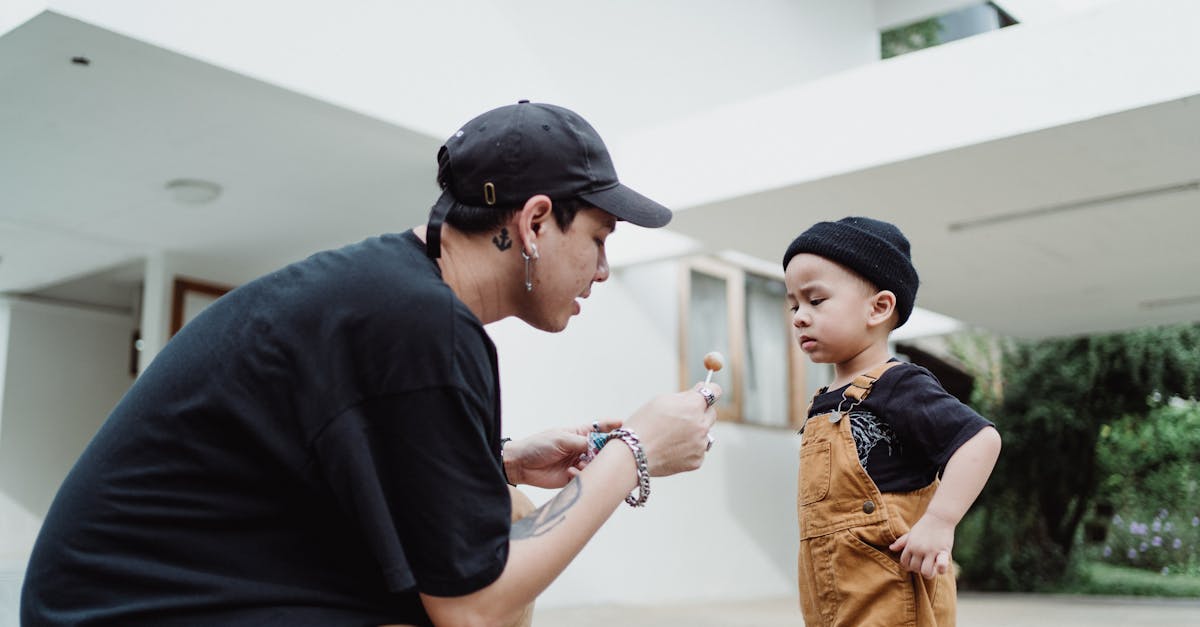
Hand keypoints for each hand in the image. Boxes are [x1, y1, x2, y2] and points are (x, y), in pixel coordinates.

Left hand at [503, 420, 622, 488]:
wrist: (521, 465)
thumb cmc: (538, 446)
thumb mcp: (561, 438)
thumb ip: (581, 442)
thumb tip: (597, 446)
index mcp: (579, 434)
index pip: (601, 428)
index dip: (614, 427)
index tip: (625, 426)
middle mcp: (582, 448)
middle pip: (603, 449)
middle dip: (607, 452)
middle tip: (609, 455)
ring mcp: (579, 463)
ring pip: (596, 466)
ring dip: (590, 466)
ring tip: (579, 465)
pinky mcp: (573, 478)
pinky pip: (585, 478)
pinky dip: (580, 476)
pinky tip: (570, 472)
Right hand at [622, 382, 720, 476]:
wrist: (633, 454)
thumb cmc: (643, 425)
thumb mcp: (661, 401)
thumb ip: (685, 396)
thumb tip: (700, 392)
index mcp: (693, 406)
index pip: (714, 391)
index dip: (709, 391)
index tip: (705, 393)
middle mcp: (701, 425)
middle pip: (711, 413)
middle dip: (700, 413)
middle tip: (682, 417)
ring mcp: (700, 444)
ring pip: (704, 434)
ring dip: (694, 432)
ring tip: (671, 437)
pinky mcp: (697, 460)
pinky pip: (698, 450)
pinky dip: (689, 449)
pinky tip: (672, 448)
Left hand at [888, 511, 954, 578]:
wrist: (939, 517)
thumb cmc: (925, 526)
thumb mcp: (911, 534)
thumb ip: (901, 542)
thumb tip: (891, 548)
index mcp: (910, 545)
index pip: (904, 563)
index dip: (909, 566)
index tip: (915, 564)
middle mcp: (918, 549)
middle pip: (914, 568)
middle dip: (919, 569)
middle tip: (924, 565)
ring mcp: (930, 551)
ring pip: (925, 571)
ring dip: (928, 572)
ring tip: (932, 567)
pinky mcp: (943, 551)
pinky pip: (941, 567)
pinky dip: (941, 570)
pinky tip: (940, 566)